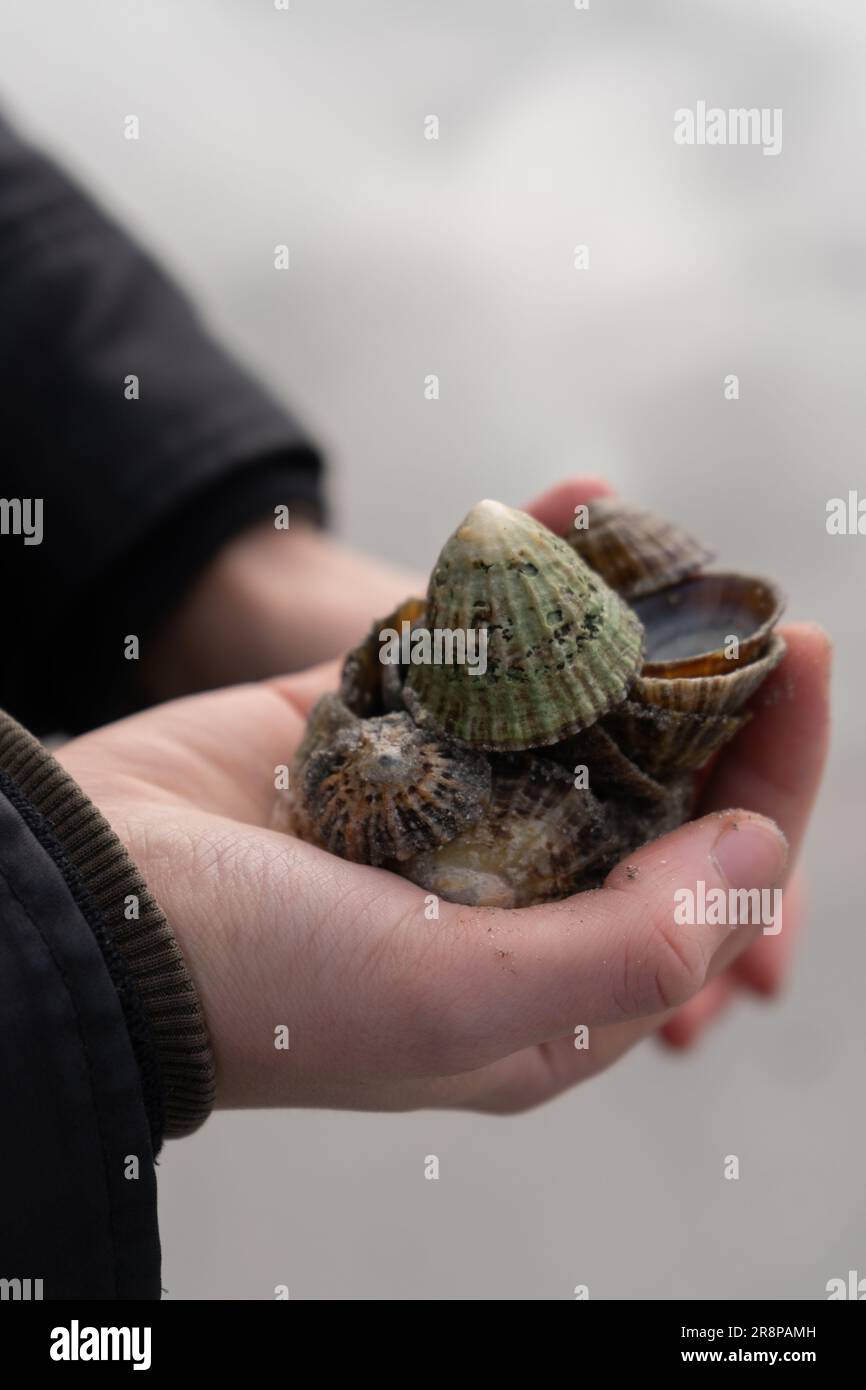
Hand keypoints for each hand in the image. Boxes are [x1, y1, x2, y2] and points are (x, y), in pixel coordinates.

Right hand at [55, 482, 829, 1112]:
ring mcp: (442, 802)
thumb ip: (628, 948)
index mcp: (550, 984)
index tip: (801, 654)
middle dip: (703, 686)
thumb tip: (755, 848)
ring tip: (658, 532)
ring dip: (616, 616)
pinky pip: (471, 641)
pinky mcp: (378, 725)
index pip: (708, 882)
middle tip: (738, 589)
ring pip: (562, 701)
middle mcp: (509, 894)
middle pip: (647, 785)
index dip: (773, 773)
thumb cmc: (266, 982)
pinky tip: (567, 500)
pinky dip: (517, 573)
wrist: (87, 906)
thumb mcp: (460, 1003)